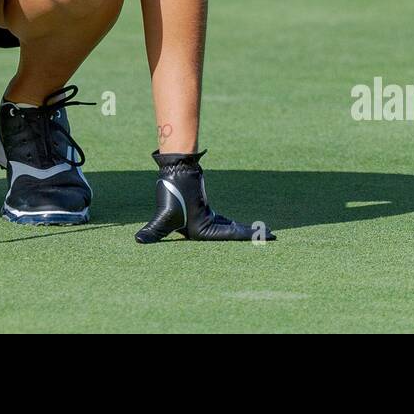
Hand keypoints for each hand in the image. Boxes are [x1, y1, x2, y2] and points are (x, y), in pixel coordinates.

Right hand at [135, 150, 274, 243]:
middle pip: (234, 234)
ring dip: (246, 232)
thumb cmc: (171, 194)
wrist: (174, 172)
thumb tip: (138, 241)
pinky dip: (237, 225)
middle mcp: (205, 229)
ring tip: (265, 234)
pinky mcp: (207, 211)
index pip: (228, 236)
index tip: (265, 236)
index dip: (247, 237)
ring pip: (231, 228)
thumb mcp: (164, 215)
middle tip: (275, 237)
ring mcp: (207, 220)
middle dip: (252, 237)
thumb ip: (154, 231)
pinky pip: (227, 221)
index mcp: (200, 232)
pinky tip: (246, 228)